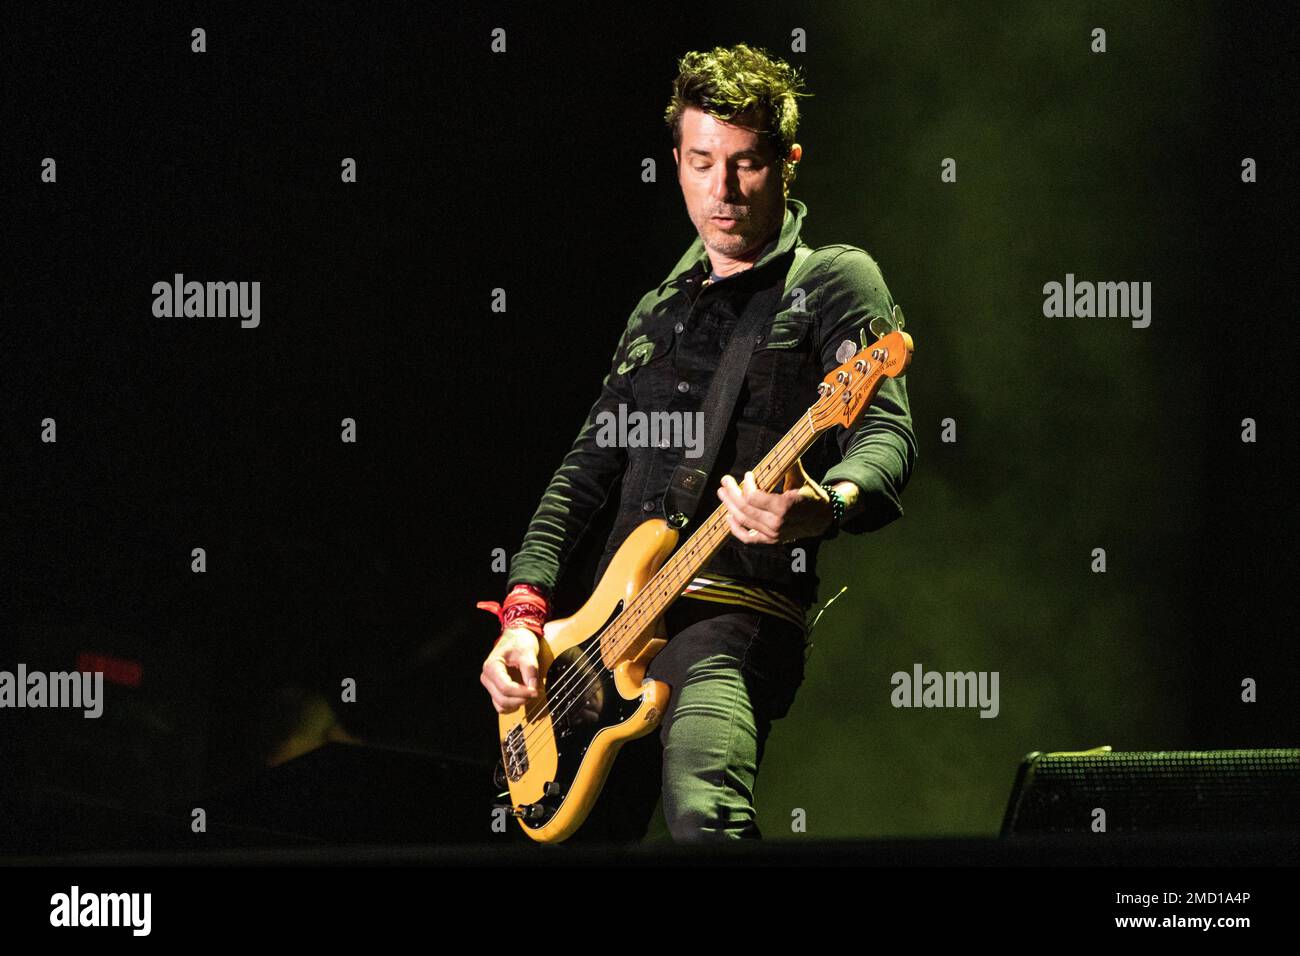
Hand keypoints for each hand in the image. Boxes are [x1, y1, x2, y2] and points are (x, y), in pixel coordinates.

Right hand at [480, 626, 539, 713]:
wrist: (516, 637)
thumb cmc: (519, 642)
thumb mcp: (527, 652)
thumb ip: (530, 670)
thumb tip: (533, 688)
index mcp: (491, 666)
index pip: (505, 687)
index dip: (522, 692)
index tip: (535, 691)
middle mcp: (487, 677)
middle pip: (502, 699)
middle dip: (520, 699)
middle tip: (535, 693)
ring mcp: (490, 684)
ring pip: (501, 705)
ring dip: (517, 704)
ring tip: (529, 694)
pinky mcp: (495, 689)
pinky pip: (501, 705)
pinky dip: (513, 705)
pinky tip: (523, 697)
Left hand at [717, 470, 832, 544]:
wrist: (822, 519)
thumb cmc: (811, 495)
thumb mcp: (802, 478)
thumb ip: (790, 464)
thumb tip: (786, 445)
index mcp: (784, 506)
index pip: (753, 497)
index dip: (746, 485)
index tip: (748, 475)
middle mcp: (776, 523)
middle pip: (744, 508)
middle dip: (731, 492)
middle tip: (725, 481)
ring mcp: (772, 534)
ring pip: (743, 520)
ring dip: (729, 506)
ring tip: (722, 494)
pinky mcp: (770, 540)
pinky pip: (748, 538)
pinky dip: (736, 529)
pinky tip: (728, 517)